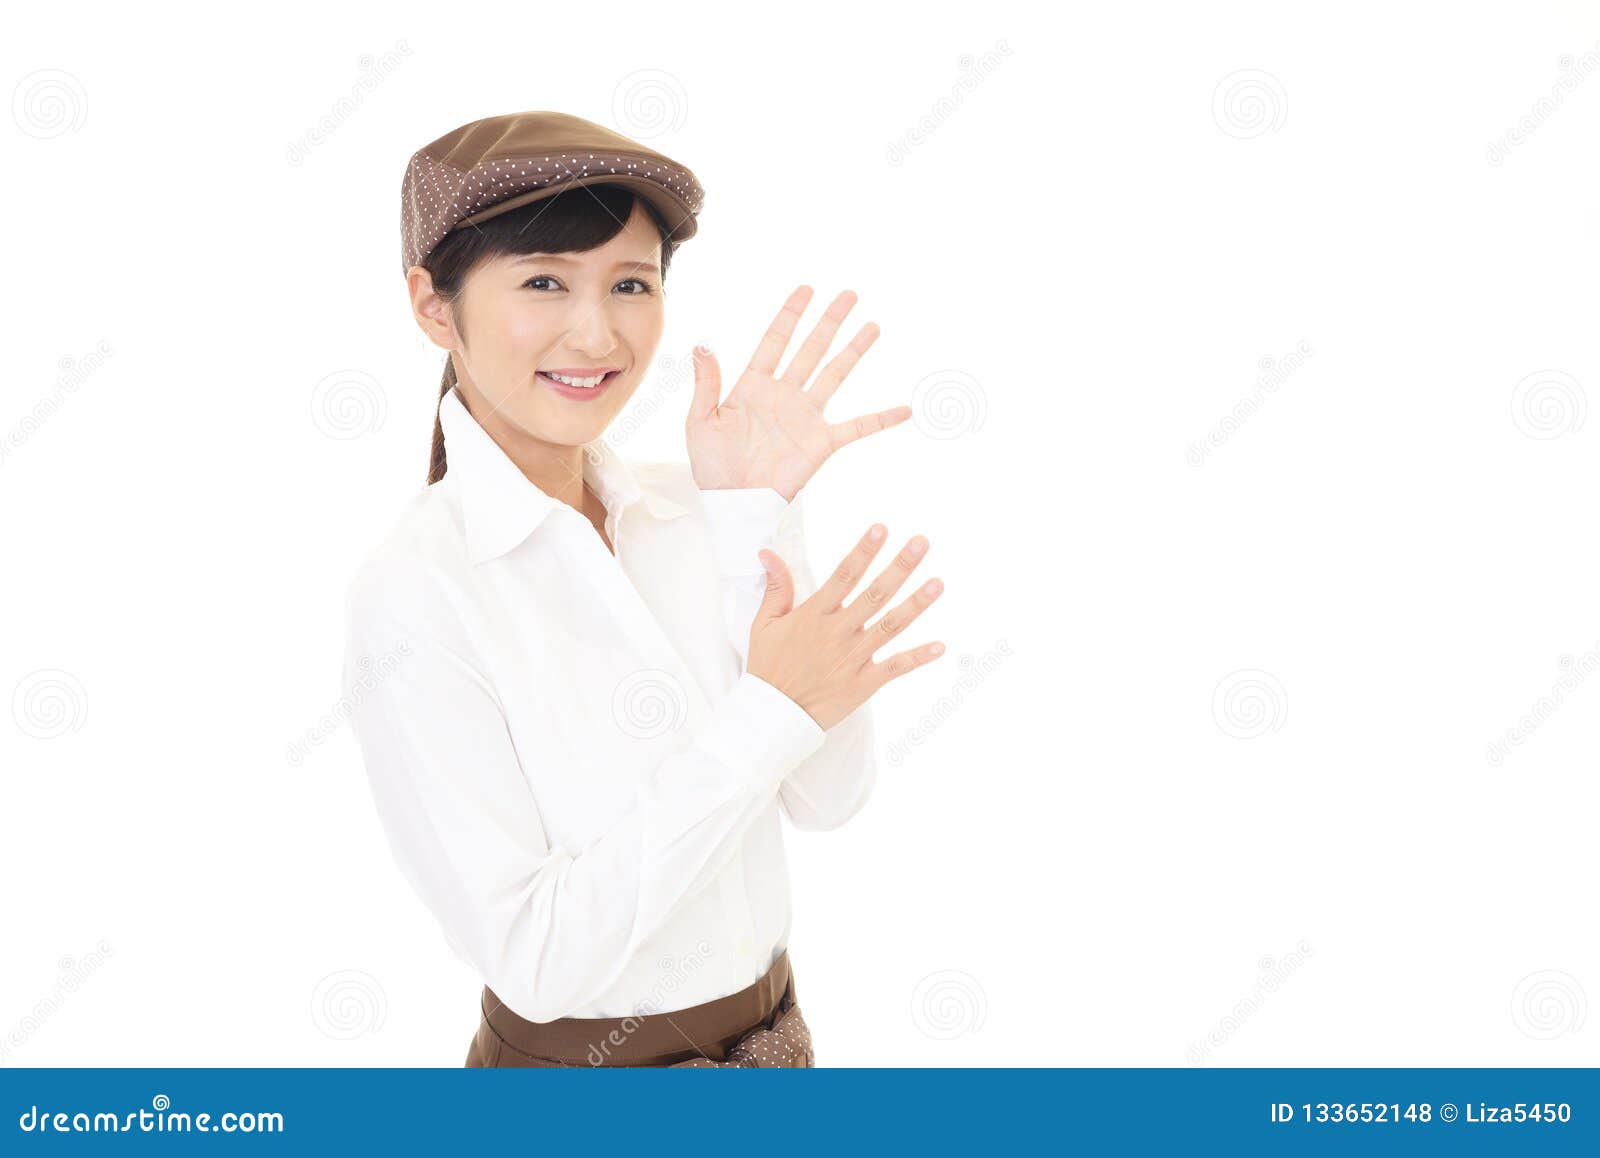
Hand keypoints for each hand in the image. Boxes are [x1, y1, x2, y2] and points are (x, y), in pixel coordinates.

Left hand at [686, 285, 912, 499]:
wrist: (733, 505)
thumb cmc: (712, 468)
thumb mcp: (700, 423)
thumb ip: (706, 384)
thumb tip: (701, 345)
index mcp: (753, 386)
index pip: (775, 341)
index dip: (791, 315)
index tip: (807, 290)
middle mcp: (784, 395)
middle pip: (812, 349)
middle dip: (830, 321)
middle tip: (849, 295)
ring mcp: (805, 417)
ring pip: (834, 375)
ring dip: (853, 350)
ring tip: (873, 326)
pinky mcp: (821, 442)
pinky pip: (857, 428)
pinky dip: (881, 419)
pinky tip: (905, 410)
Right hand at [745, 524, 945, 730]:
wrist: (772, 716)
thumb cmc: (768, 668)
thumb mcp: (764, 624)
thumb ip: (775, 588)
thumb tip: (768, 554)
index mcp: (814, 615)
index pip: (844, 575)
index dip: (864, 551)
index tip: (881, 528)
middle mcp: (838, 633)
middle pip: (875, 594)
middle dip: (900, 566)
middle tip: (922, 542)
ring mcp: (853, 658)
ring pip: (890, 626)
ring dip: (916, 604)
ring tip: (939, 583)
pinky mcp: (863, 683)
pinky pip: (895, 668)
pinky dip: (918, 658)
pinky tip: (940, 646)